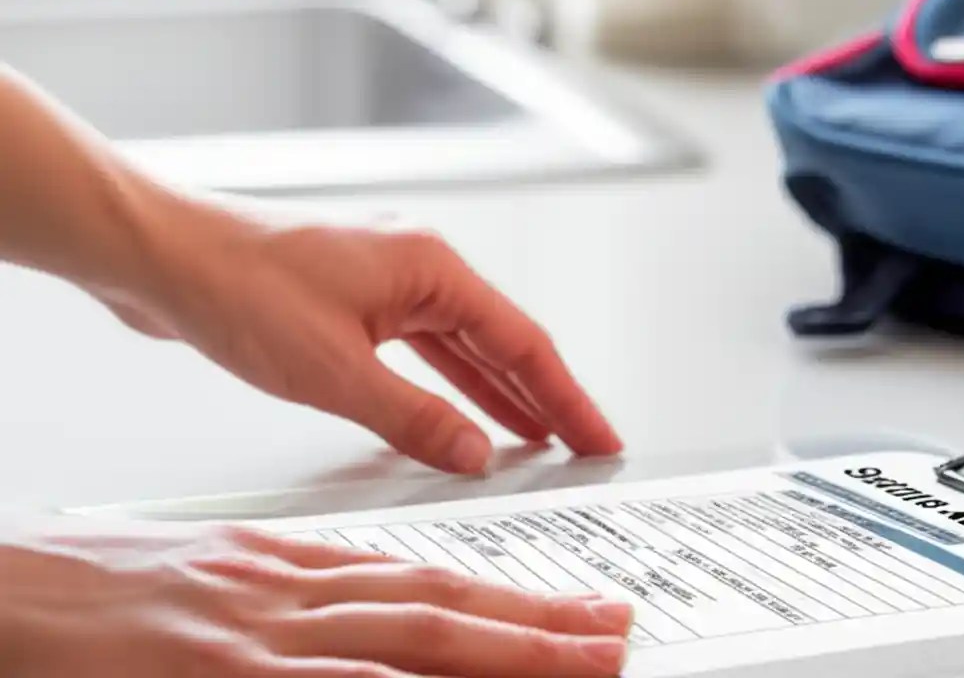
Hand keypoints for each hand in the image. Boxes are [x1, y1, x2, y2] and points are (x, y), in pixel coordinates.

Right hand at [0, 515, 632, 676]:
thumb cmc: (77, 597)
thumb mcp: (192, 586)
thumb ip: (275, 604)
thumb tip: (354, 632)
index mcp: (279, 569)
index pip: (414, 578)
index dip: (498, 597)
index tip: (562, 609)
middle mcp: (282, 593)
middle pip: (436, 602)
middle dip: (535, 620)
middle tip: (613, 629)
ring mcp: (253, 637)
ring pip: (409, 638)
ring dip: (506, 649)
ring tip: (585, 661)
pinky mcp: (216, 675)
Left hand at [106, 192, 622, 474]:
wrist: (160, 255)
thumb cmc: (237, 285)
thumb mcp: (336, 372)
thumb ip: (414, 418)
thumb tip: (474, 454)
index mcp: (431, 267)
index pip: (523, 341)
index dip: (567, 397)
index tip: (598, 436)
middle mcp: (417, 266)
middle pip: (500, 341)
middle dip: (543, 397)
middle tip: (581, 444)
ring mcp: (384, 281)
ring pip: (460, 346)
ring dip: (496, 393)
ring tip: (534, 437)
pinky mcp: (352, 300)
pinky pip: (418, 349)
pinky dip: (444, 384)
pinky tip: (456, 411)